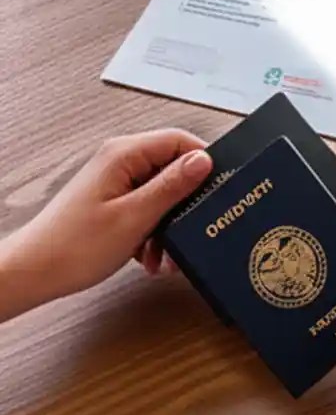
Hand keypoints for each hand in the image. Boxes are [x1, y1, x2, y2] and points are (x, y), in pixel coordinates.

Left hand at [0, 129, 211, 320]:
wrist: (33, 274)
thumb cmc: (74, 246)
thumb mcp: (135, 217)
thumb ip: (173, 186)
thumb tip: (205, 160)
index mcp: (124, 155)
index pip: (179, 140)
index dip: (204, 161)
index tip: (221, 188)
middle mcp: (120, 162)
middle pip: (173, 168)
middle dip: (186, 203)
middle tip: (193, 230)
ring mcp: (116, 182)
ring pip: (162, 194)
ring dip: (170, 224)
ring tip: (166, 255)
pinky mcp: (113, 202)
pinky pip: (148, 209)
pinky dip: (155, 231)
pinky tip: (152, 257)